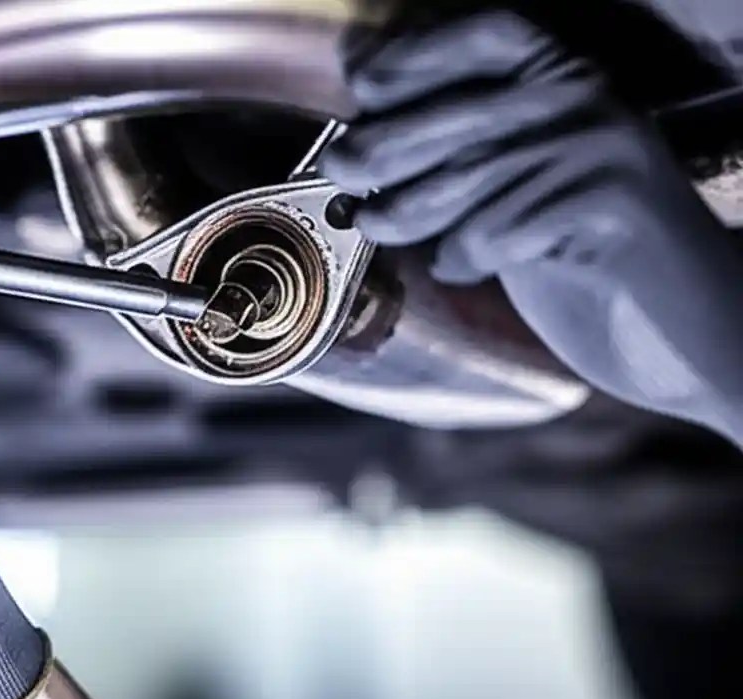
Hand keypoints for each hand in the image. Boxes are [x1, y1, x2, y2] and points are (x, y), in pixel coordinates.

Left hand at [322, 11, 742, 445]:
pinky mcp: (607, 211)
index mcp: (568, 80)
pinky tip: (469, 268)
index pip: (486, 37)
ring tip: (385, 227)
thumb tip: (358, 136)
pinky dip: (465, 259)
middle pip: (458, 114)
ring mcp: (601, 153)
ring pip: (466, 178)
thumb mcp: (520, 186)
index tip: (363, 84)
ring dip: (406, 211)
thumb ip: (461, 151)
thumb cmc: (584, 259)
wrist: (689, 330)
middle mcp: (588, 104)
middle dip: (384, 145)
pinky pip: (495, 233)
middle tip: (341, 169)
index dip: (416, 56)